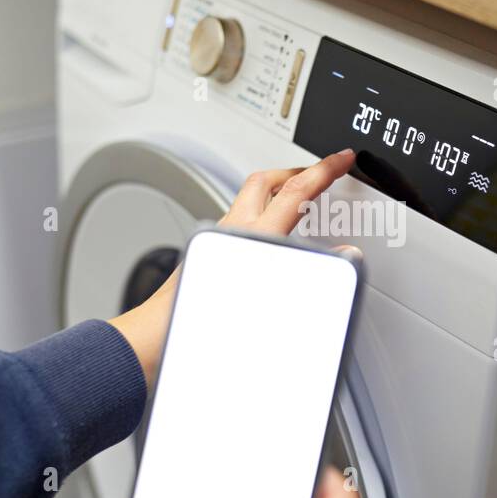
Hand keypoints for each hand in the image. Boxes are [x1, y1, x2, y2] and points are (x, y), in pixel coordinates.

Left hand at [107, 149, 355, 380]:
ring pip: (248, 202)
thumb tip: (342, 258)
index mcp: (251, 235)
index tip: (340, 158)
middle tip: (316, 175)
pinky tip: (266, 243)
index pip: (295, 190)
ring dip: (273, 196)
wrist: (153, 339)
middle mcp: (230, 231)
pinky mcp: (208, 257)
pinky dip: (258, 224)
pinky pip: (237, 228)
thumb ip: (310, 273)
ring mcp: (216, 241)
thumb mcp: (269, 302)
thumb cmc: (198, 324)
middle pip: (265, 181)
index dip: (323, 170)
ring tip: (296, 207)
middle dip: (294, 172)